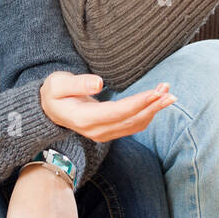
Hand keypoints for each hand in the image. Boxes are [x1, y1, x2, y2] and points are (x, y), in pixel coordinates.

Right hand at [40, 71, 174, 141]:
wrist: (50, 110)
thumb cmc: (53, 93)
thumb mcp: (58, 84)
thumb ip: (77, 84)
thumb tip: (99, 83)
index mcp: (84, 118)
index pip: (117, 112)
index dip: (138, 103)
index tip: (155, 92)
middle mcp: (96, 131)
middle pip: (130, 120)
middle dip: (152, 106)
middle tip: (169, 91)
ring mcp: (104, 134)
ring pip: (135, 125)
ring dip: (153, 110)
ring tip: (169, 94)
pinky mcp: (110, 132)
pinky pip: (133, 126)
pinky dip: (147, 114)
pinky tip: (157, 103)